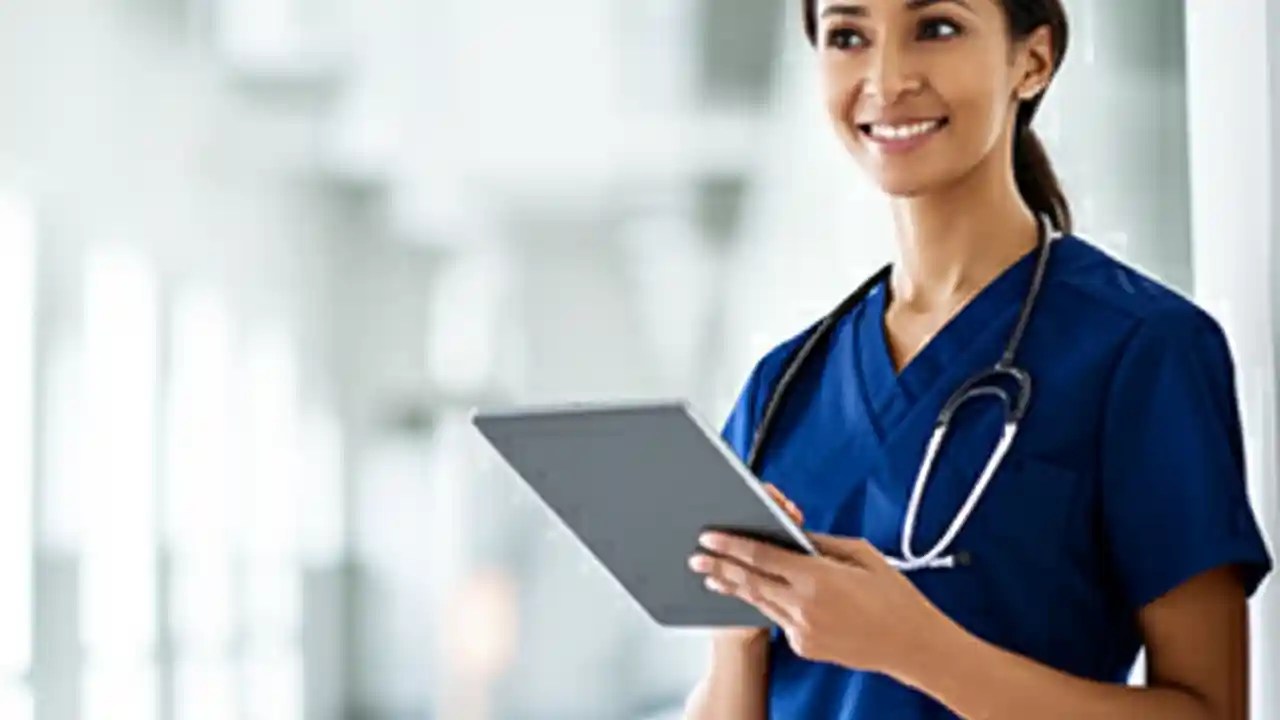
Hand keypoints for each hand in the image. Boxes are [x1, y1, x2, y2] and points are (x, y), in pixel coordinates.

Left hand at [690, 531, 949, 676]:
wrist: (913, 645)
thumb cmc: (894, 598)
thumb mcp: (862, 555)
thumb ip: (821, 544)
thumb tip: (793, 535)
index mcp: (818, 578)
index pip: (763, 556)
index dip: (732, 545)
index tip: (711, 537)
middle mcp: (804, 606)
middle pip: (750, 582)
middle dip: (719, 568)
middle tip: (696, 557)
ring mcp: (802, 630)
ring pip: (759, 602)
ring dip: (734, 587)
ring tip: (712, 576)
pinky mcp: (804, 646)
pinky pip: (779, 619)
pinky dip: (767, 605)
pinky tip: (755, 595)